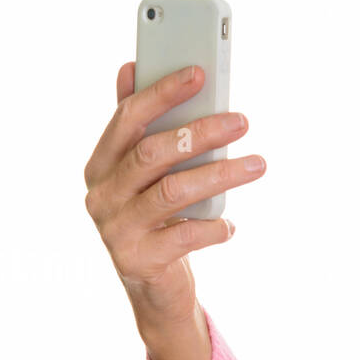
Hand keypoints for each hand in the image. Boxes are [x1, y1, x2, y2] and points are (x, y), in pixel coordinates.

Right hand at [83, 62, 265, 344]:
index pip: (127, 118)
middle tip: (242, 120)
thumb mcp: (145, 176)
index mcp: (100, 165)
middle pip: (152, 152)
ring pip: (172, 192)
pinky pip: (185, 235)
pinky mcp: (139, 261)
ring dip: (220, 175)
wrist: (155, 292)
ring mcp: (116, 230)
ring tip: (258, 165)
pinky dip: (214, 228)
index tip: (199, 72)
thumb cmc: (156, 222)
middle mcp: (101, 195)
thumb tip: (130, 68)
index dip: (162, 93)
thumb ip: (139, 129)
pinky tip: (231, 227)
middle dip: (201, 132)